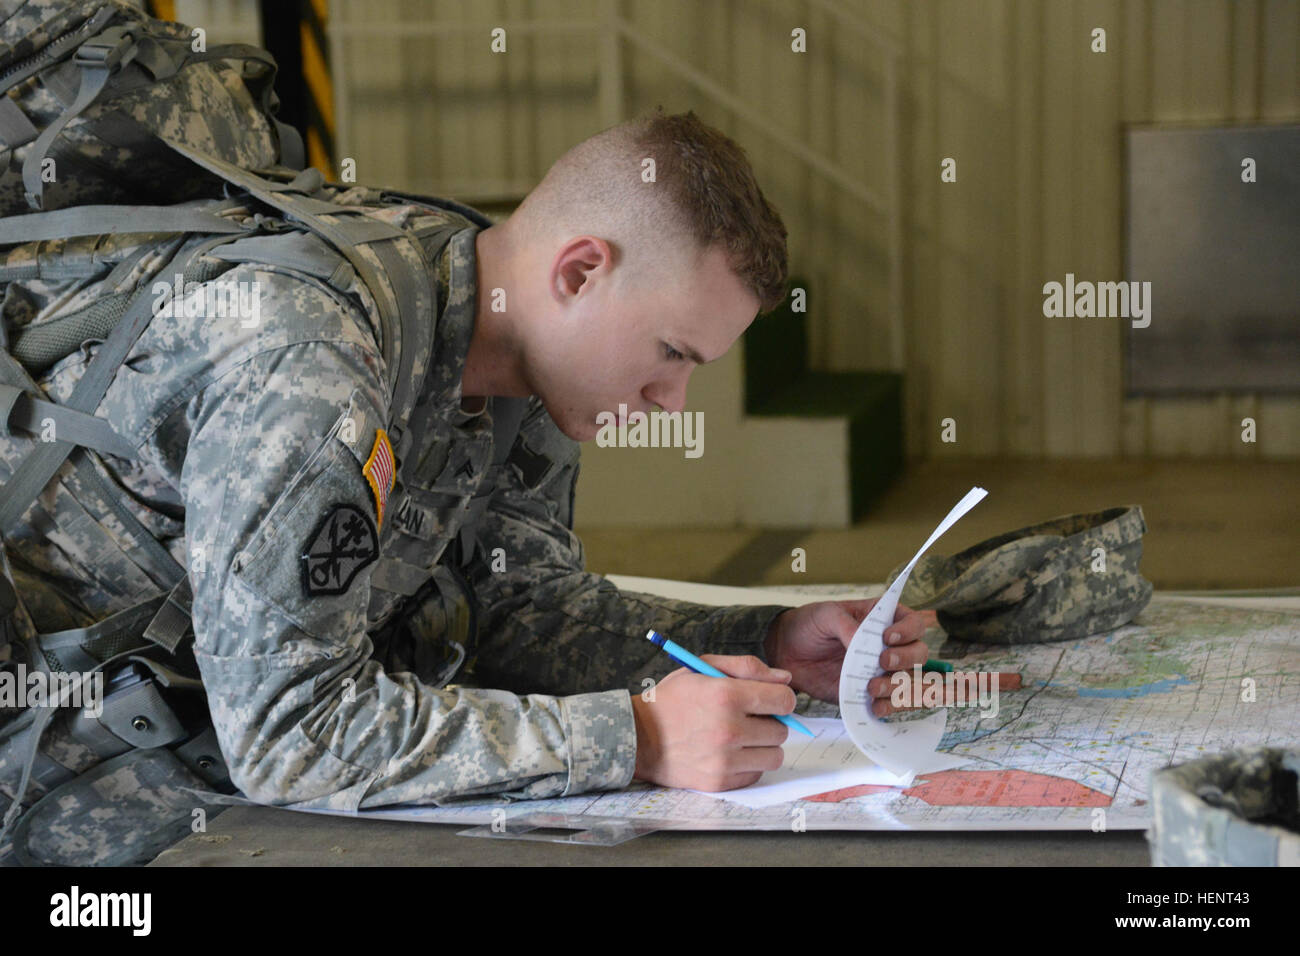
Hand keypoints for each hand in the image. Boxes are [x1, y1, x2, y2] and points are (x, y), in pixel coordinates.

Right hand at [630, 655, 794, 791]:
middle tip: (748, 719)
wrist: (638, 737)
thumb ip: (747, 667)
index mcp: (726, 695)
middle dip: (770, 722)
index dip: (780, 698)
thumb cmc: (672, 699)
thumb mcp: (702, 668)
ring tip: (741, 738)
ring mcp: (725, 759)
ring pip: (774, 756)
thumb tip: (784, 679)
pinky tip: (730, 753)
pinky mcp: (720, 781)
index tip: (771, 700)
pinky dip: (749, 765)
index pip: (784, 700)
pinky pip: (756, 774)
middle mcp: (729, 729)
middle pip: (781, 730)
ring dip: (763, 746)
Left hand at [763, 599, 932, 714]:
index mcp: (883, 620)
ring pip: (910, 681)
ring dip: (898, 687)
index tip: (887, 637)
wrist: (787, 652)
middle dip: (906, 659)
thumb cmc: (810, 625)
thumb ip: (846, 626)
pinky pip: (892, 704)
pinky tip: (875, 707)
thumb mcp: (826, 615)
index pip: (914, 623)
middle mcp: (890, 646)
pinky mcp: (871, 693)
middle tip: (882, 661)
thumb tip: (861, 642)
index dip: (908, 630)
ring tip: (872, 688)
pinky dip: (889, 707)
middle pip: (919, 653)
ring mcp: (882, 671)